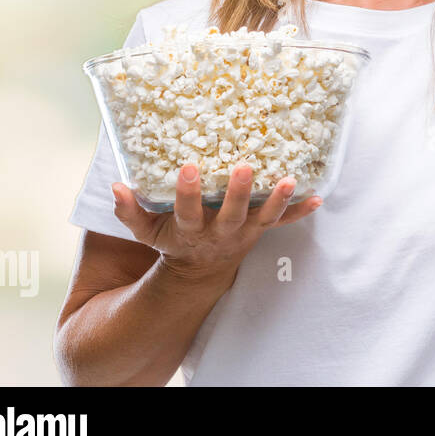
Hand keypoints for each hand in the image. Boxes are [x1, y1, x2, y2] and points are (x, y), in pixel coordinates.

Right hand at [110, 163, 320, 284]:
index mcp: (191, 229)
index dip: (187, 192)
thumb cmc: (173, 239)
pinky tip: (318, 198)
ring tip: (291, 180)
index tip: (188, 167)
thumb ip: (130, 212)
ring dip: (279, 200)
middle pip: (232, 215)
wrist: (199, 268)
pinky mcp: (261, 230)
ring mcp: (244, 232)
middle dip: (239, 193)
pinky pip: (284, 223)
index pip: (187, 211)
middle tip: (245, 167)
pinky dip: (301, 212)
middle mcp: (220, 232)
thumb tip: (116, 186)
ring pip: (264, 218)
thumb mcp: (146, 231)